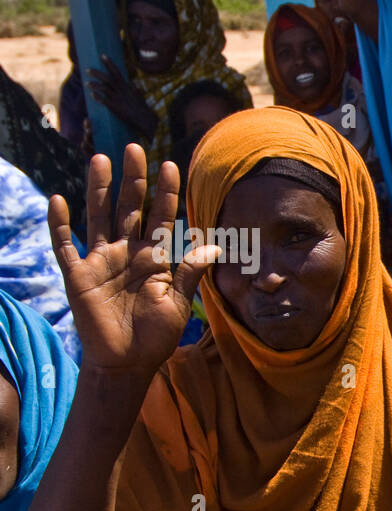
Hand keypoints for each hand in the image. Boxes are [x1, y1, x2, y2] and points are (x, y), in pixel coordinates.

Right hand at [47, 143, 218, 376]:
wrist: (128, 363)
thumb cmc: (155, 335)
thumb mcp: (178, 302)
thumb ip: (190, 272)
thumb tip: (213, 244)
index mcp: (154, 257)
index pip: (161, 216)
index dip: (165, 192)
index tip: (170, 164)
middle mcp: (127, 252)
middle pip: (130, 208)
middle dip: (133, 179)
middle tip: (136, 148)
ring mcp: (101, 261)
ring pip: (99, 217)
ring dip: (99, 189)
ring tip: (101, 159)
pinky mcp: (78, 276)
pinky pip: (66, 245)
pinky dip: (60, 224)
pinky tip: (59, 200)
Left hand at [88, 56, 158, 138]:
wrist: (144, 119)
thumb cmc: (142, 108)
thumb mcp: (138, 96)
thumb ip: (133, 89)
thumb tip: (131, 83)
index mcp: (126, 86)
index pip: (116, 72)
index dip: (109, 63)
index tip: (102, 55)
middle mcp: (121, 91)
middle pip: (107, 79)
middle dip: (97, 73)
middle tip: (87, 69)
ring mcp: (117, 99)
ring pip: (103, 88)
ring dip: (94, 85)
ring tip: (87, 83)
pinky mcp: (114, 107)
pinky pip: (103, 100)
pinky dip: (97, 97)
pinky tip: (91, 95)